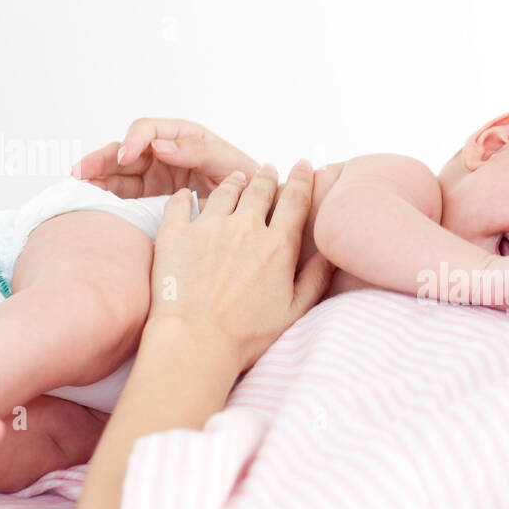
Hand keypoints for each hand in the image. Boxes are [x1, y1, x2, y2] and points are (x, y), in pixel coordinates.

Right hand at [71, 119, 261, 199]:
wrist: (259, 209)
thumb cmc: (248, 180)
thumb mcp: (227, 163)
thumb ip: (196, 152)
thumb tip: (159, 146)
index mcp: (183, 135)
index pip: (149, 130)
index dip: (134, 141)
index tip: (126, 156)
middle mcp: (166, 149)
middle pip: (127, 148)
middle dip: (103, 157)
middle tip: (81, 171)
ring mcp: (158, 171)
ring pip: (121, 169)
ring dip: (99, 174)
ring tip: (79, 181)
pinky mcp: (155, 191)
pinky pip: (128, 189)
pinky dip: (110, 191)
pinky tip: (94, 194)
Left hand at [147, 161, 333, 370]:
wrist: (195, 342)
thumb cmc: (246, 335)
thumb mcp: (293, 311)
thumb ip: (315, 279)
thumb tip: (332, 254)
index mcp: (277, 245)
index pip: (295, 200)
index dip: (301, 179)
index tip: (303, 166)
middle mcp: (245, 228)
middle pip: (259, 189)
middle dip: (267, 176)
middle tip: (268, 170)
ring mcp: (208, 227)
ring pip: (224, 191)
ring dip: (234, 181)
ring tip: (237, 178)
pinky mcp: (176, 234)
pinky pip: (179, 203)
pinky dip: (185, 197)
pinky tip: (187, 196)